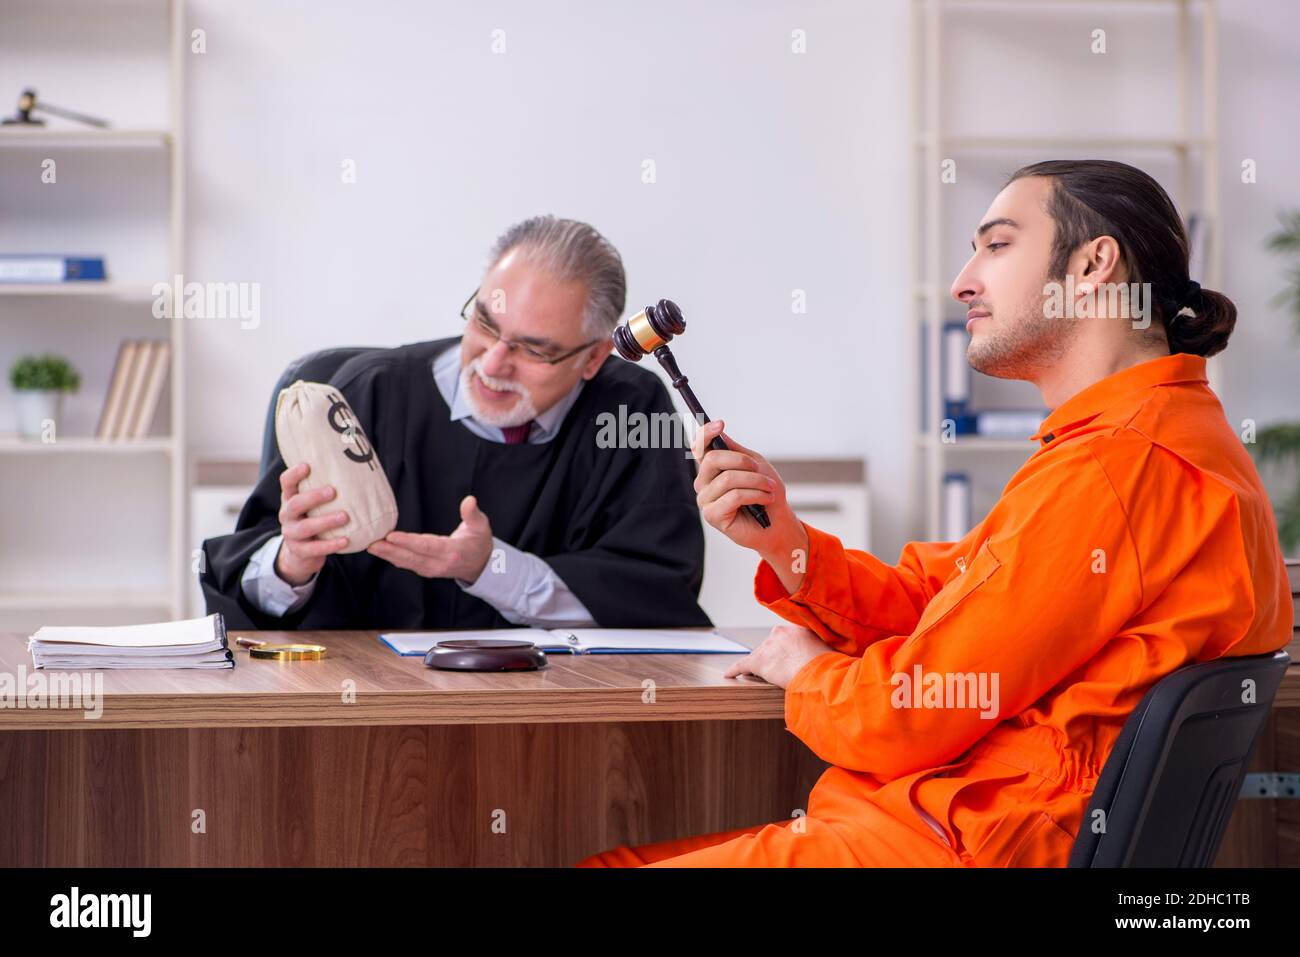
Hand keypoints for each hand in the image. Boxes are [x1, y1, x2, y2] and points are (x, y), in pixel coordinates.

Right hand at [275, 462, 350, 585]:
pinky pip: (315, 548)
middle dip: (314, 497)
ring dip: (326, 521)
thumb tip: (354, 468)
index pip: (286, 483)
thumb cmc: (313, 519)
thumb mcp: (312, 504)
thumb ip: (324, 490)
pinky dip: (331, 545)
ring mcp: (291, 534)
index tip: (307, 466)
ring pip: (305, 527)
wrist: (300, 553)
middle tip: (333, 491)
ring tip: (345, 517)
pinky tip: (346, 540)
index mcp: (290, 499)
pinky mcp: (299, 551)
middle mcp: (287, 514)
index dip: (294, 474)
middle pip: (295, 504)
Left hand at [366, 495, 493, 581]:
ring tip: (372, 546)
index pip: (427, 546)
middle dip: (390, 550)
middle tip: (372, 543)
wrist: (482, 565)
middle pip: (411, 557)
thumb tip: (469, 500)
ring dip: (388, 555)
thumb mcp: (481, 526)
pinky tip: (382, 552)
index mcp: (452, 552)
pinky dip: (393, 558)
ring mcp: (432, 569)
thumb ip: (473, 514)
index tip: (391, 536)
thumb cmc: (479, 543)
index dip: (408, 542)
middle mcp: (440, 564)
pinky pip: (407, 564)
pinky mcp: (426, 570)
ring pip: (407, 562)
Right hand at [690, 419, 809, 592]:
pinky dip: (755, 495)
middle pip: (713, 459)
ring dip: (756, 482)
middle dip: (742, 461)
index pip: (700, 446)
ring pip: (728, 479)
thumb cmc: (766, 493)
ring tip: (770, 488)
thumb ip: (736, 451)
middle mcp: (704, 482)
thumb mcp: (755, 466)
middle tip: (759, 469)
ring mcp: (705, 499)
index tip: (720, 424)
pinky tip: (766, 499)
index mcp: (712, 468)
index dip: (706, 433)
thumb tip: (719, 432)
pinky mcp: (712, 516)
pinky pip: (734, 497)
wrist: (776, 523)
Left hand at [723, 624, 835, 688]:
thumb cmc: (829, 666)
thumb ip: (825, 650)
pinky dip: (735, 670)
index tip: (794, 654)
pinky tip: (729, 675)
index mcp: (798, 628)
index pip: (789, 636)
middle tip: (785, 667)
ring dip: (764, 664)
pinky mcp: (757, 662)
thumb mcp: (832, 651)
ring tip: (767, 674)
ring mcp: (768, 646)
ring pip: (761, 655)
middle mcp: (780, 633)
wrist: (817, 673)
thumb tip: (835, 655)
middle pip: (773, 644)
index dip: (791, 648)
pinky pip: (743, 665)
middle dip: (777, 654)